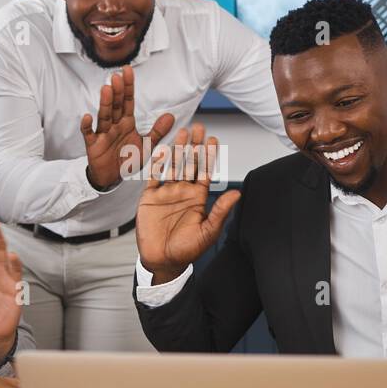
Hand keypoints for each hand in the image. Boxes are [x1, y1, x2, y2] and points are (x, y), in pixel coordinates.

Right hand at [80, 65, 174, 189]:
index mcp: (127, 122)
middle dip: (117, 91)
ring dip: (105, 103)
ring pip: (104, 116)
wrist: (112, 177)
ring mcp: (103, 133)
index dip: (128, 87)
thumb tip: (171, 115)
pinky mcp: (93, 144)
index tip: (127, 70)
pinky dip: (87, 126)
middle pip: (116, 105)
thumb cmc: (128, 159)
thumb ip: (158, 131)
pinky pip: (89, 134)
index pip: (128, 101)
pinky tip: (87, 116)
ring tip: (105, 89)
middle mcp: (115, 124)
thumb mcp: (146, 146)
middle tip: (117, 76)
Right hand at [136, 123, 240, 283]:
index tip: (212, 139)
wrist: (162, 260)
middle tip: (198, 127)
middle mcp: (182, 191)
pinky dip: (157, 164)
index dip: (208, 155)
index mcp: (197, 197)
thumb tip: (236, 193)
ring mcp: (166, 192)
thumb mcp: (208, 231)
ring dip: (177, 149)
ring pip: (172, 165)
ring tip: (182, 132)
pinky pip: (154, 177)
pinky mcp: (150, 197)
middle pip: (189, 163)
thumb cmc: (187, 250)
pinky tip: (162, 150)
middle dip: (194, 145)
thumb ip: (220, 211)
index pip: (204, 171)